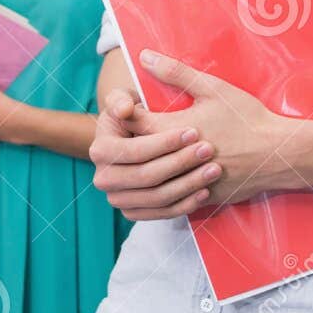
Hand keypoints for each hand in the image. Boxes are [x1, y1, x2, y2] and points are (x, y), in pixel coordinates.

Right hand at [89, 86, 218, 219]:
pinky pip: (162, 213)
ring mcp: (118, 199)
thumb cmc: (132, 115)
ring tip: (213, 169)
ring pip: (157, 197)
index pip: (134, 151)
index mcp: (99, 151)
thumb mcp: (123, 100)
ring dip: (189, 184)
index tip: (193, 132)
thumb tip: (124, 110)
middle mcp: (103, 179)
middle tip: (208, 150)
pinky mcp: (134, 212)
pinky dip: (186, 204)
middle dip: (180, 163)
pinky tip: (205, 190)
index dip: (164, 143)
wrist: (133, 140)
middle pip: (147, 177)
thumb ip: (120, 98)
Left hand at [133, 50, 294, 206]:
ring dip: (140, 171)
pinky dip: (163, 193)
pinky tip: (163, 181)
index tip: (128, 108)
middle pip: (132, 156)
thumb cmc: (246, 117)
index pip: (129, 124)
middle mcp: (174, 160)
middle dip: (127, 143)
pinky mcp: (201, 199)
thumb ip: (174, 72)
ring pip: (147, 184)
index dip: (123, 114)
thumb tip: (144, 56)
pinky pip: (170, 202)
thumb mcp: (212, 88)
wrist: (279, 153)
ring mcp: (187, 183)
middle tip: (128, 133)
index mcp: (171, 130)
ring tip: (139, 158)